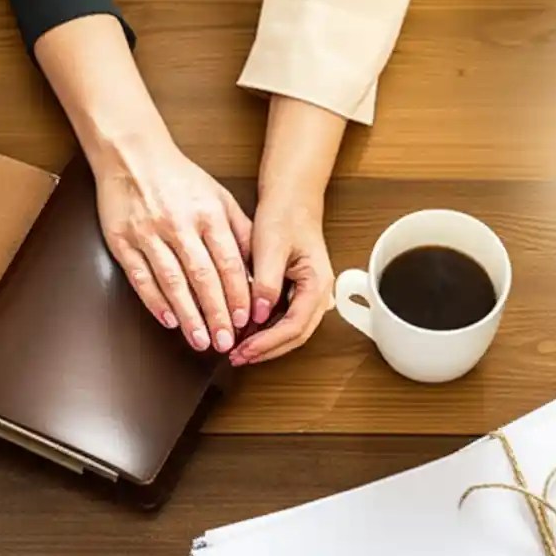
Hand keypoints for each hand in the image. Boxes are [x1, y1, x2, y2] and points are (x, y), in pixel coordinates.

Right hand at [95, 144, 252, 352]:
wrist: (131, 155)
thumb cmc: (178, 177)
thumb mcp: (218, 195)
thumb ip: (239, 230)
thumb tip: (257, 267)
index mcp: (207, 213)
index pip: (228, 262)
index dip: (238, 294)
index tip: (245, 319)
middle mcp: (179, 224)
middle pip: (202, 277)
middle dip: (216, 313)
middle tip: (225, 341)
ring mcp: (149, 234)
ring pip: (172, 282)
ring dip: (188, 315)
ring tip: (200, 340)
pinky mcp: (123, 241)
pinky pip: (141, 277)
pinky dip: (155, 301)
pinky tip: (168, 320)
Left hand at [230, 199, 334, 364]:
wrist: (291, 198)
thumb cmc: (285, 215)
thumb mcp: (271, 246)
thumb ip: (266, 282)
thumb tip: (257, 314)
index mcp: (317, 283)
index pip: (295, 325)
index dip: (269, 342)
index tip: (245, 349)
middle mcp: (318, 293)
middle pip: (296, 335)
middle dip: (267, 350)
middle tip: (238, 356)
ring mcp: (308, 294)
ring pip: (290, 331)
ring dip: (266, 343)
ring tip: (238, 349)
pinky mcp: (296, 292)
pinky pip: (284, 319)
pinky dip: (265, 330)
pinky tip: (245, 332)